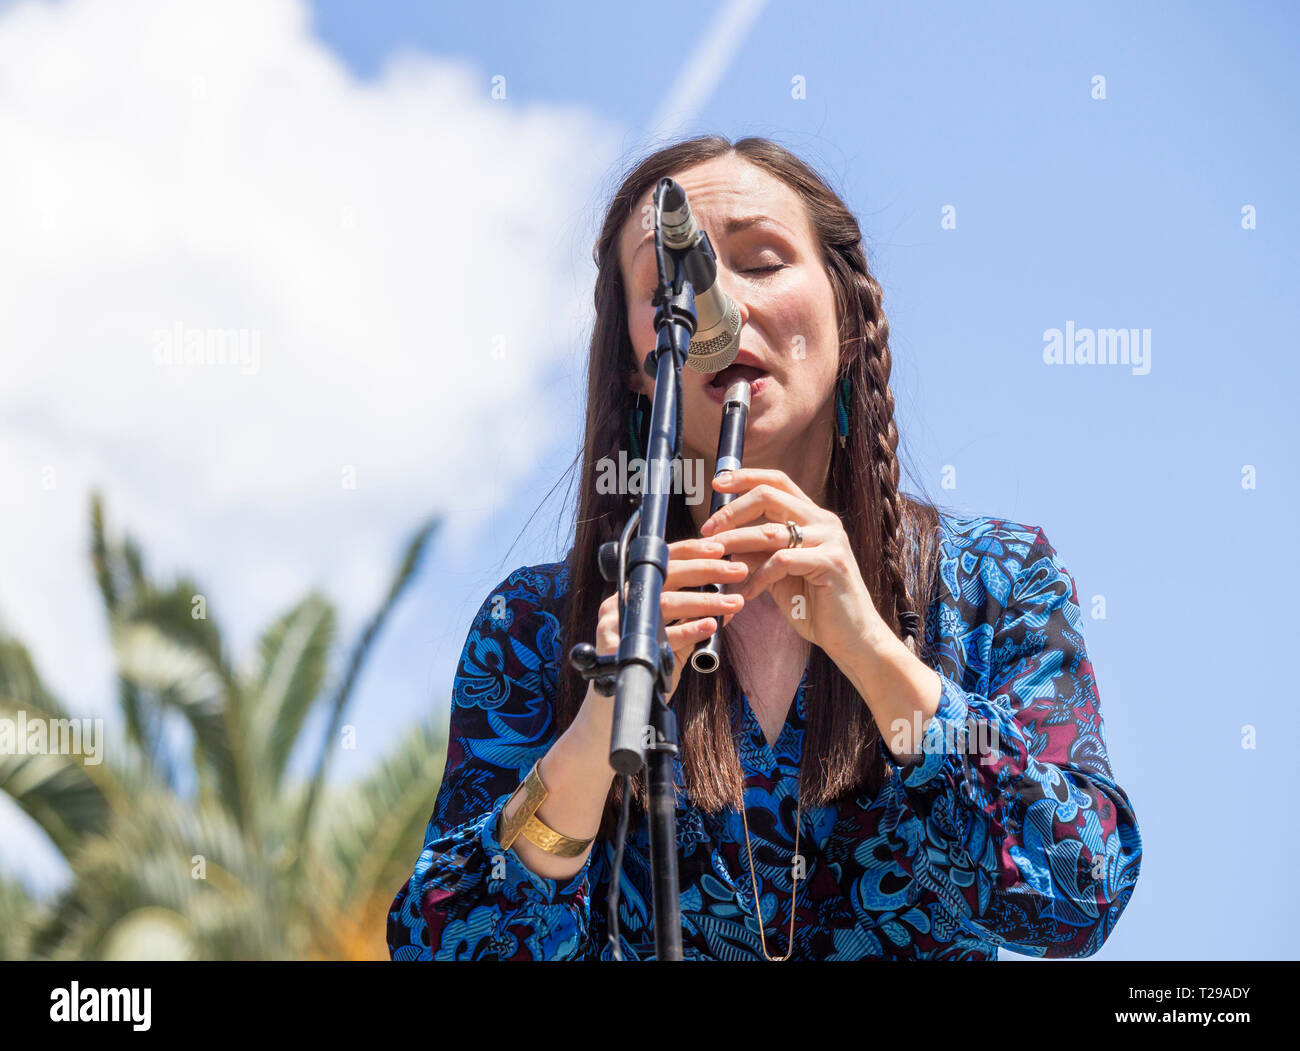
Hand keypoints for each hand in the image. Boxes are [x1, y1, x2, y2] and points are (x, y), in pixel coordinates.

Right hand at [593, 537, 746, 698]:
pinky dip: (689, 630)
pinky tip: (710, 625)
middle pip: (668, 576)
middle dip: (707, 571)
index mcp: (633, 590)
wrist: (612, 708)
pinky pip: (660, 636)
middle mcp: (622, 600)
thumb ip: (695, 617)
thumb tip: (730, 599)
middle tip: (738, 571)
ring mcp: (616, 622)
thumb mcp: (675, 636)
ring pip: (666, 603)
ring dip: (705, 601)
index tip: (722, 550)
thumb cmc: (648, 667)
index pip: (663, 560)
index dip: (692, 551)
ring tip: (733, 603)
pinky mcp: (617, 648)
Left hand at [699, 468, 890, 668]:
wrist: (852, 637)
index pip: (777, 481)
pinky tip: (747, 593)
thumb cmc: (814, 604)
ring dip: (736, 543)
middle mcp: (823, 521)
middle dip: (732, 511)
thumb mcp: (778, 573)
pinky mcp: (831, 562)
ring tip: (714, 557)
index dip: (745, 478)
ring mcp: (830, 539)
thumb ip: (757, 553)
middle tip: (707, 530)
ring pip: (770, 531)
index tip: (717, 484)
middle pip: (769, 496)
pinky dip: (758, 576)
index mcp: (813, 517)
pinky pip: (782, 561)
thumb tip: (722, 541)